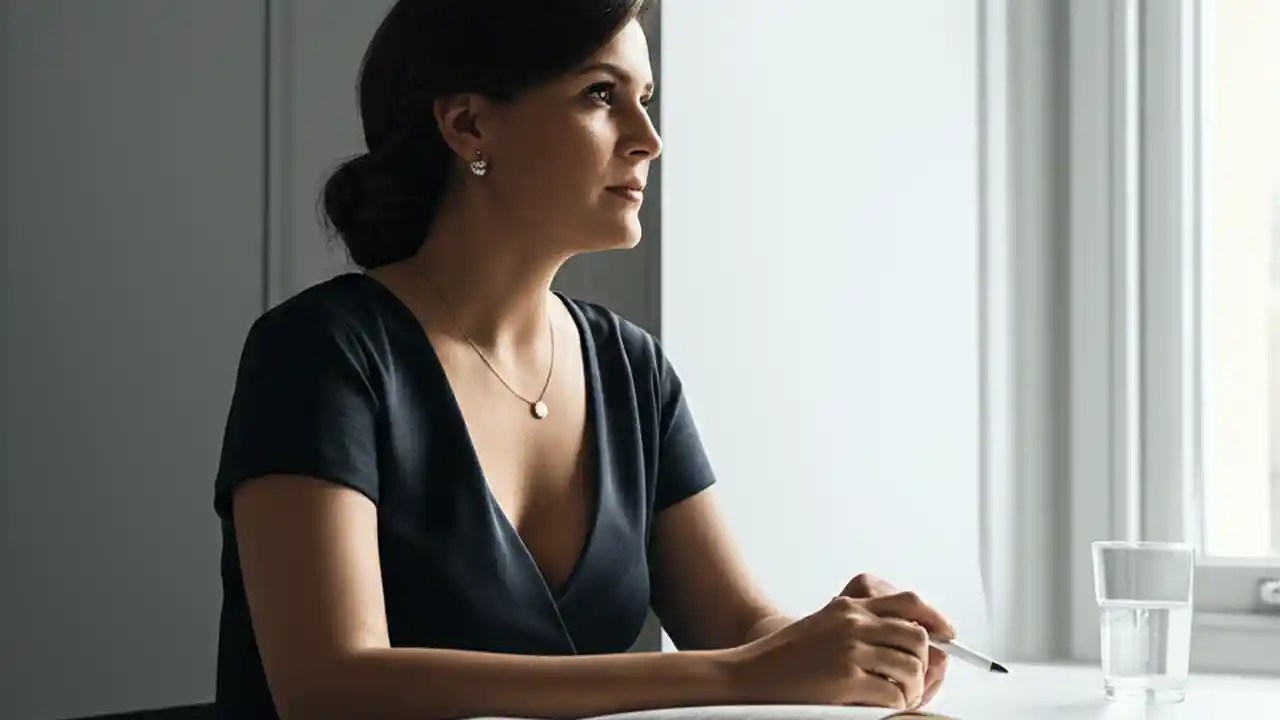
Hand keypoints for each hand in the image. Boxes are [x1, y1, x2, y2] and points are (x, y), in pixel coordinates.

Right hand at [725, 595, 929, 709]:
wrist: (747, 676)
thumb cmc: (784, 660)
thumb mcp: (824, 629)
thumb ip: (862, 629)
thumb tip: (919, 648)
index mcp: (848, 607)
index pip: (908, 602)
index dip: (935, 619)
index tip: (947, 637)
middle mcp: (853, 622)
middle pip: (917, 638)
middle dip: (924, 665)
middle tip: (914, 684)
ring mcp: (850, 649)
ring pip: (911, 668)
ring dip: (911, 691)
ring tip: (897, 700)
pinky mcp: (847, 678)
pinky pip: (894, 695)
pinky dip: (895, 706)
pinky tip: (879, 708)